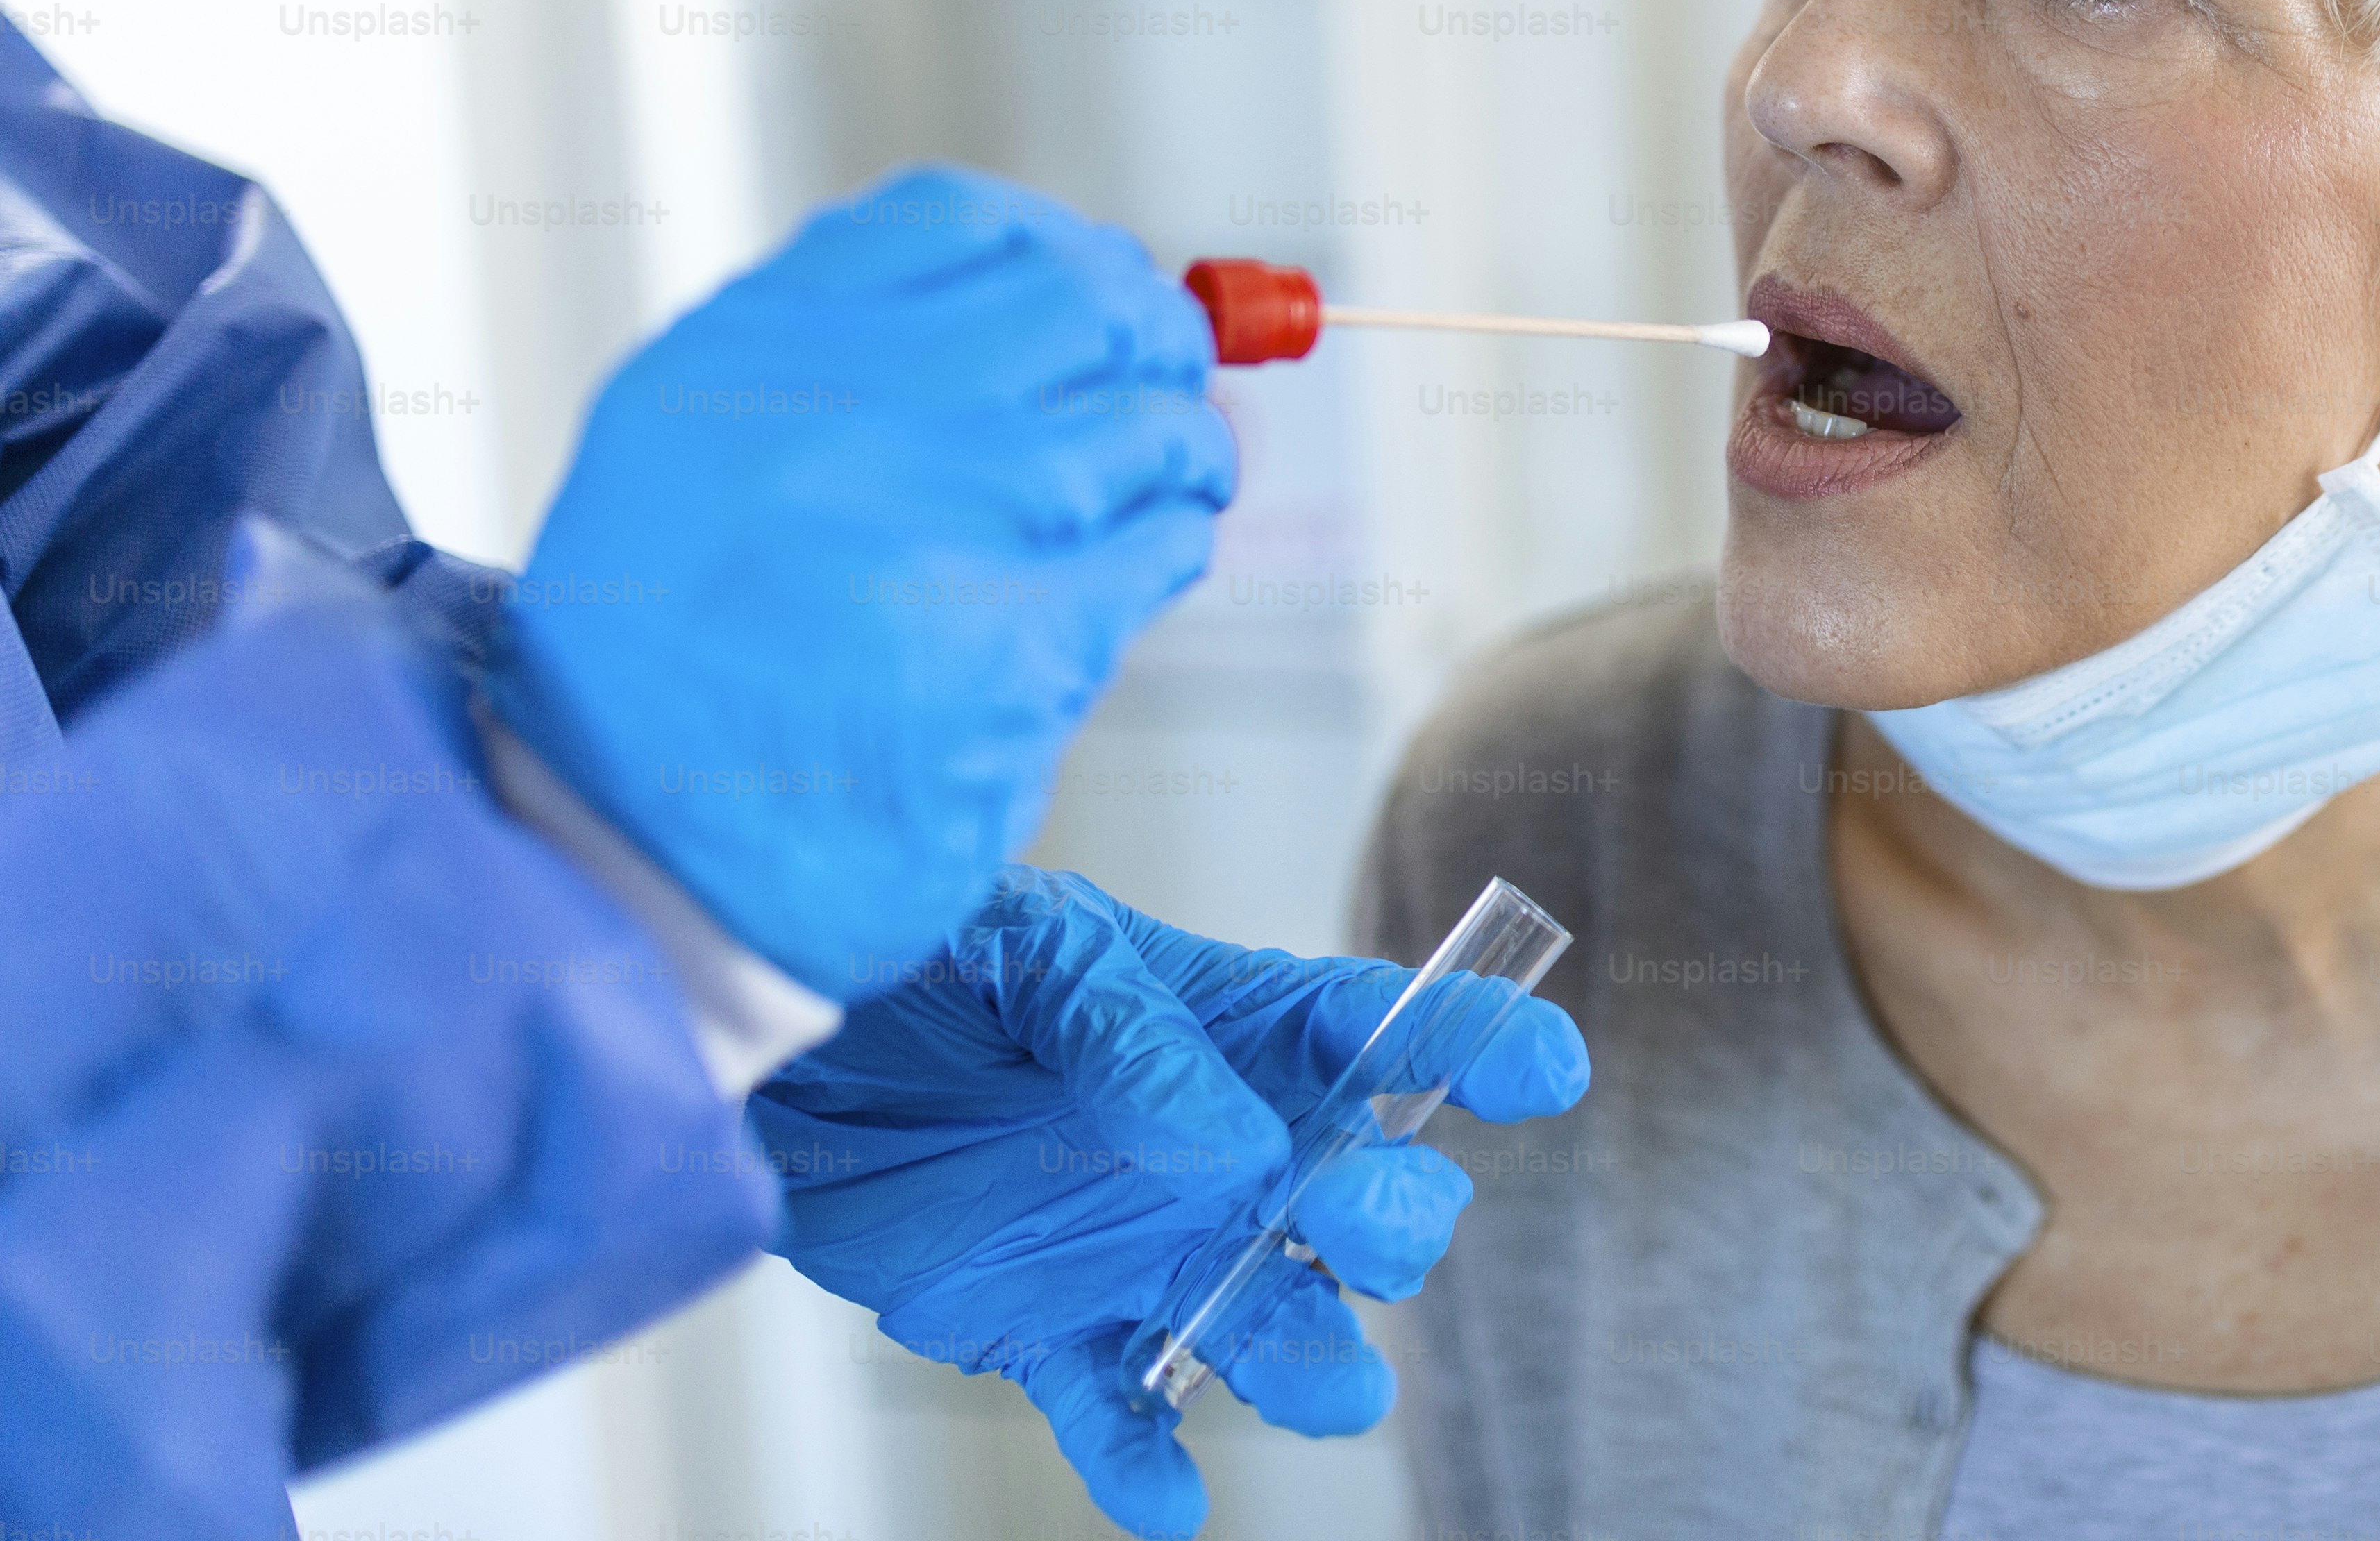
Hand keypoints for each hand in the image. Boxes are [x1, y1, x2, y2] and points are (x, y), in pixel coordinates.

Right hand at [483, 166, 1236, 996]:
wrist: (638, 864)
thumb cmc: (674, 663)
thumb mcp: (696, 454)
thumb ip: (850, 360)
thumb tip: (1066, 296)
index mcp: (743, 358)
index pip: (954, 223)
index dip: (1058, 246)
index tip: (1100, 279)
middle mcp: (838, 421)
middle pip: (1074, 305)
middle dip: (1150, 330)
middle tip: (1172, 365)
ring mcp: (932, 531)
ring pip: (1138, 430)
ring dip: (1184, 445)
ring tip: (1181, 473)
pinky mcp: (1014, 650)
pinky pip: (1151, 557)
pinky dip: (1171, 545)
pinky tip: (1150, 562)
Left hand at [749, 868, 1588, 1540]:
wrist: (777, 1054)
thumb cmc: (919, 965)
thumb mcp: (1019, 950)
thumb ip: (1128, 1035)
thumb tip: (1228, 1142)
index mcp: (1237, 1031)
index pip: (1384, 1034)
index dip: (1477, 1049)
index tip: (1544, 1074)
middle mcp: (1228, 1153)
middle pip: (1369, 1204)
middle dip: (1389, 1219)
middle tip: (1344, 1214)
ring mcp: (1153, 1252)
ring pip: (1283, 1332)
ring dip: (1314, 1369)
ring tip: (1318, 1388)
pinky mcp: (1059, 1332)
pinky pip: (1128, 1417)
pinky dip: (1150, 1466)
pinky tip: (1160, 1495)